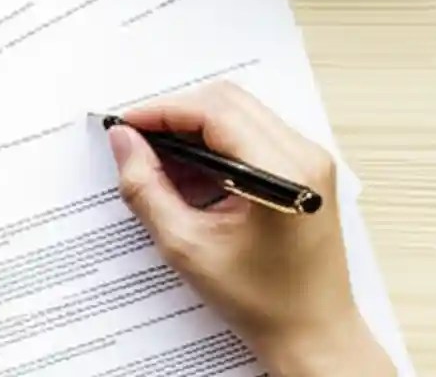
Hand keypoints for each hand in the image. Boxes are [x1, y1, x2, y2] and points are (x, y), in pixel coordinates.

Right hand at [107, 82, 393, 376]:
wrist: (312, 333)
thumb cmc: (262, 301)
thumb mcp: (187, 246)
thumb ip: (147, 188)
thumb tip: (123, 142)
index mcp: (282, 172)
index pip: (213, 112)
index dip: (162, 111)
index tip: (126, 125)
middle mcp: (304, 155)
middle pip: (227, 101)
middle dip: (176, 115)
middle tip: (138, 142)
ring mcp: (309, 160)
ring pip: (239, 113)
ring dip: (195, 130)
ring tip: (162, 167)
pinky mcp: (305, 169)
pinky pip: (252, 134)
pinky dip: (216, 145)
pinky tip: (192, 179)